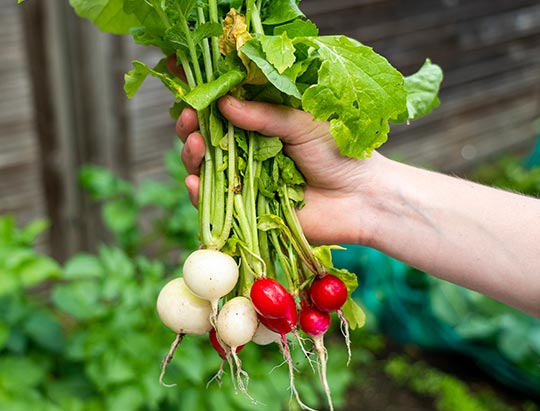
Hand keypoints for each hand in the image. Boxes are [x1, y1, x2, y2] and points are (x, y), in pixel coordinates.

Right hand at [176, 96, 383, 244]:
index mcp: (260, 120)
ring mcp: (242, 178)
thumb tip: (224, 104)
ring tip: (195, 144)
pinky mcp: (244, 210)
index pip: (221, 102)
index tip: (179, 72)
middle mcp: (246, 147)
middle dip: (190, 124)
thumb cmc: (339, 153)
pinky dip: (197, 192)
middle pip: (203, 133)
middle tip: (188, 116)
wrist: (360, 199)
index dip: (199, 90)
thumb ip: (265, 115)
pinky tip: (193, 181)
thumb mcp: (304, 123)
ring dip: (191, 154)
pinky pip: (212, 203)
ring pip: (202, 166)